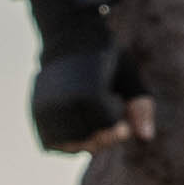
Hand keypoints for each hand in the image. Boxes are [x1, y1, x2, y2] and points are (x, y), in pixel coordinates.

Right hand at [25, 0, 150, 155]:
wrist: (68, 37)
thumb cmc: (105, 56)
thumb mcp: (129, 75)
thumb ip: (140, 106)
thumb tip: (146, 138)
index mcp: (89, 93)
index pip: (109, 130)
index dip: (118, 126)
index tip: (121, 114)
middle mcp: (64, 104)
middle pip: (89, 142)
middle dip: (104, 136)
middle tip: (106, 115)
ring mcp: (46, 109)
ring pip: (70, 147)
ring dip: (84, 142)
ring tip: (91, 118)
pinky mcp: (36, 113)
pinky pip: (51, 144)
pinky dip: (65, 142)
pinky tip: (76, 126)